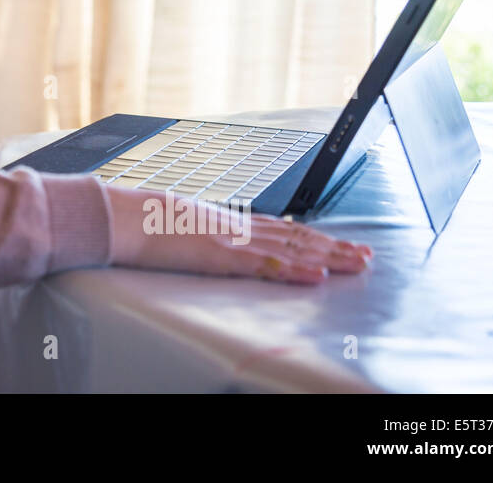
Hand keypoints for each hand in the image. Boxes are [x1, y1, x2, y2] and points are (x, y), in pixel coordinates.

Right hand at [105, 187, 372, 283]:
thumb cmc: (147, 221)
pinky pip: (267, 266)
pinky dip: (295, 271)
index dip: (316, 235)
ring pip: (293, 249)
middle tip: (365, 254)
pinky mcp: (223, 257)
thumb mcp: (184, 225)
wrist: (127, 216)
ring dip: (328, 257)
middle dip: (334, 246)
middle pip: (298, 236)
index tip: (339, 241)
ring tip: (356, 264)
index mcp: (231, 222)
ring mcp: (233, 241)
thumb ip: (208, 233)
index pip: (284, 228)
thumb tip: (215, 238)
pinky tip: (317, 276)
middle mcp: (239, 228)